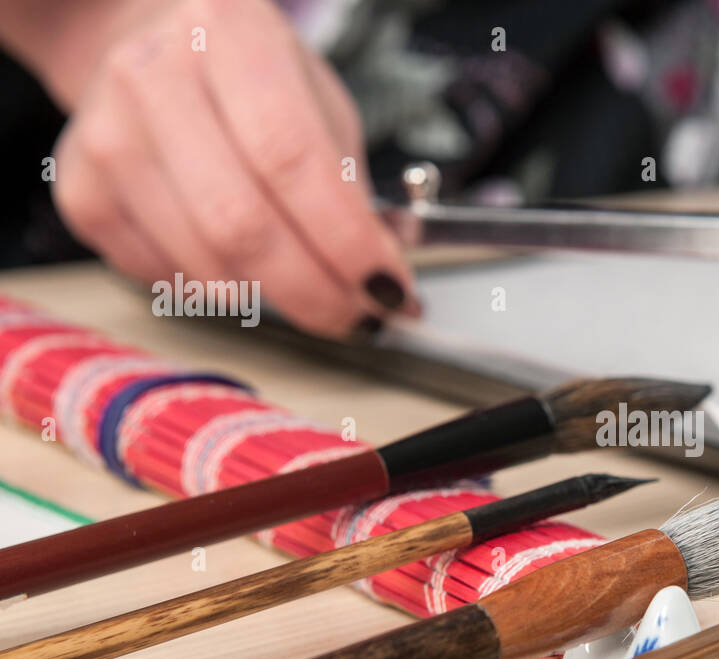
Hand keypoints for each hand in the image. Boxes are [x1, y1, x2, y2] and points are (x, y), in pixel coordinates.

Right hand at [47, 0, 416, 336]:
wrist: (151, 48)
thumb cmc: (251, 81)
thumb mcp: (319, 104)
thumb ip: (351, 189)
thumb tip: (383, 284)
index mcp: (230, 33)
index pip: (292, 160)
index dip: (347, 241)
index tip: (388, 289)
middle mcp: (152, 75)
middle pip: (241, 225)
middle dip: (315, 291)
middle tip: (358, 315)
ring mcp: (105, 136)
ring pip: (204, 265)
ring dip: (273, 299)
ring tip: (309, 288)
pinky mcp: (79, 193)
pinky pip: (164, 278)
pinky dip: (220, 291)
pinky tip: (241, 266)